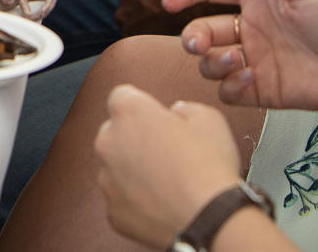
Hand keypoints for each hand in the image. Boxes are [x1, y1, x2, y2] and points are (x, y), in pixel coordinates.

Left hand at [95, 84, 242, 247]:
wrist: (210, 220)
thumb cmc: (209, 168)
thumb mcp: (209, 118)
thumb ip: (185, 108)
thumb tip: (177, 113)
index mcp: (128, 112)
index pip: (122, 97)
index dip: (143, 107)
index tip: (157, 119)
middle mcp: (108, 142)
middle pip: (116, 133)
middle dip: (136, 139)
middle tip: (167, 153)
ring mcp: (107, 180)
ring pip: (116, 168)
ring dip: (134, 171)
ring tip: (168, 182)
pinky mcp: (113, 212)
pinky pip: (122, 200)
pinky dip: (137, 201)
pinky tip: (163, 203)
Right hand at [168, 0, 317, 109]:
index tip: (170, 2)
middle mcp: (250, 27)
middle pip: (201, 28)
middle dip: (192, 34)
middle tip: (197, 41)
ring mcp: (254, 59)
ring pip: (209, 61)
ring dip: (210, 60)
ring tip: (232, 59)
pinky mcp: (262, 90)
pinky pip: (229, 90)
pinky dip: (229, 84)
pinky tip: (248, 77)